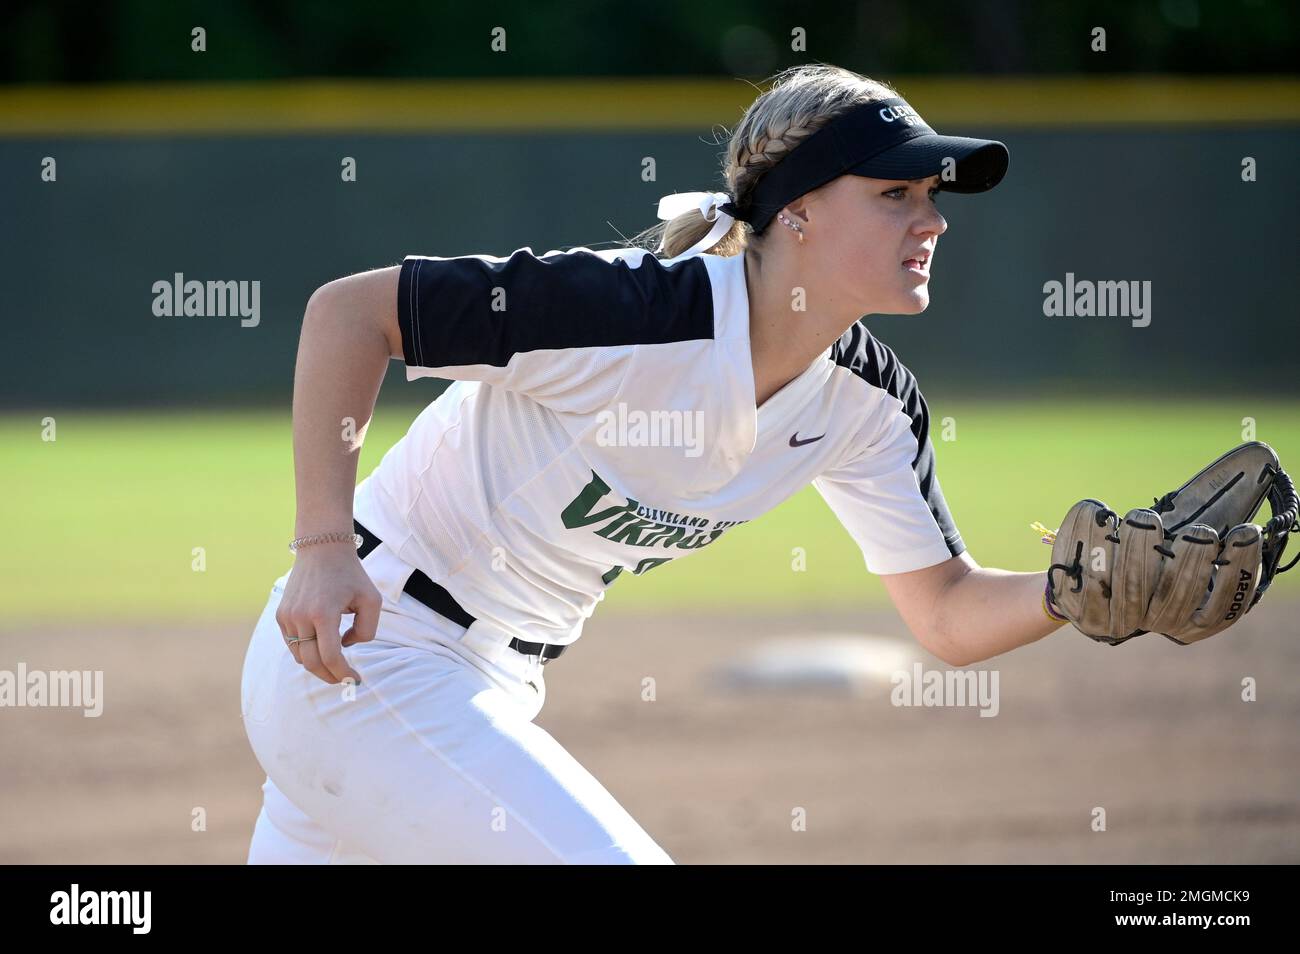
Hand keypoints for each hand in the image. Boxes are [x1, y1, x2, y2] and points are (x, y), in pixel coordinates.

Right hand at [274, 543, 381, 683]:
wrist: (322, 549)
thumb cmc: (351, 574)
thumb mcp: (371, 600)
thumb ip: (367, 630)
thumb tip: (346, 647)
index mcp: (323, 613)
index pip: (330, 657)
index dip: (343, 674)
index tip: (355, 680)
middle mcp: (300, 617)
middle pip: (312, 663)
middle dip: (330, 676)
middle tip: (345, 680)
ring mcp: (287, 617)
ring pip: (300, 656)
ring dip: (317, 665)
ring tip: (335, 665)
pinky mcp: (281, 615)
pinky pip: (292, 644)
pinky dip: (306, 652)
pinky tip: (321, 649)